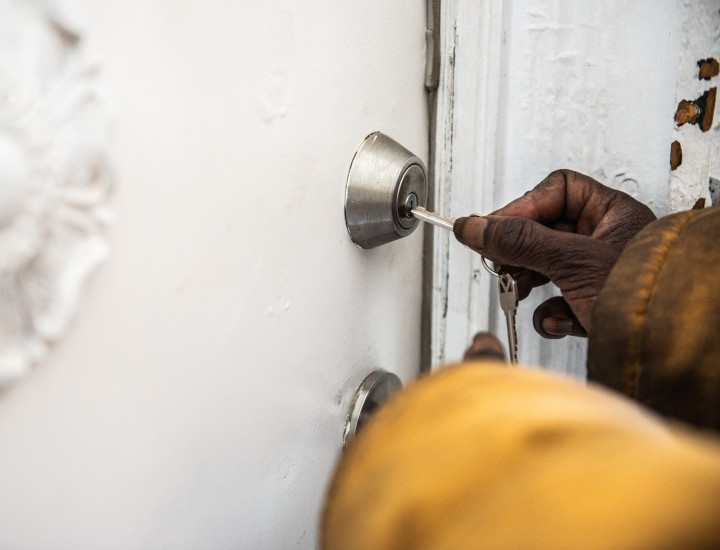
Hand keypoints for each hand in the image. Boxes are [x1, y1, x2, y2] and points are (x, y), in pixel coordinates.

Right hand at [453, 170, 655, 336]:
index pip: (556, 191)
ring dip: (530, 283)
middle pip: (544, 231)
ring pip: (547, 268)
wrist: (669, 351)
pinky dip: (551, 314)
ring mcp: (598, 273)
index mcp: (612, 213)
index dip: (521, 208)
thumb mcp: (571, 261)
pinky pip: (558, 301)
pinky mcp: (592, 304)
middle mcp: (605, 239)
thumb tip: (474, 226)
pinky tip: (557, 320)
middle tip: (502, 264)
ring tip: (521, 291)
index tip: (493, 229)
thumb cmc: (643, 297)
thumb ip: (519, 241)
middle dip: (520, 252)